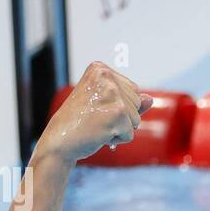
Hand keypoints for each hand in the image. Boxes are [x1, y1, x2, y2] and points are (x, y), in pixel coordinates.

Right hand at [37, 61, 153, 163]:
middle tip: (95, 119)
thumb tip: (150, 99)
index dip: (119, 106)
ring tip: (96, 126)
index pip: (133, 90)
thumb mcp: (103, 105)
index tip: (95, 108)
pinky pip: (130, 134)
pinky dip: (116, 140)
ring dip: (119, 129)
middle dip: (121, 118)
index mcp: (100, 69)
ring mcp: (112, 94)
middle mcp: (106, 77)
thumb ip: (128, 100)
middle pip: (137, 103)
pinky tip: (98, 134)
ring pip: (136, 120)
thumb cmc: (79, 123)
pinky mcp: (117, 113)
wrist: (58, 141)